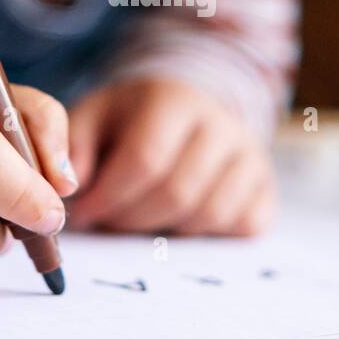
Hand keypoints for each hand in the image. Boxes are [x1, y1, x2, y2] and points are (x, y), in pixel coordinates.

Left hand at [67, 78, 275, 234]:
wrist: (187, 111)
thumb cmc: (130, 121)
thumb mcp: (93, 117)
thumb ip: (73, 145)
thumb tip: (71, 185)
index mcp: (175, 100)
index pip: (146, 159)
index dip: (109, 196)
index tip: (84, 213)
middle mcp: (221, 124)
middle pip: (176, 193)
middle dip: (131, 220)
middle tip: (106, 223)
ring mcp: (251, 155)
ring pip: (208, 215)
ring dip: (164, 231)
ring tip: (138, 220)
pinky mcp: (266, 187)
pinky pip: (242, 227)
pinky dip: (206, 237)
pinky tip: (177, 223)